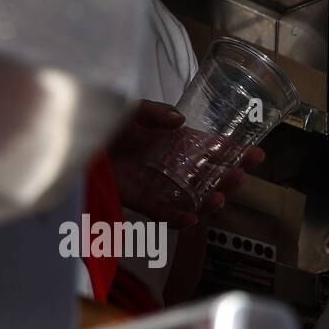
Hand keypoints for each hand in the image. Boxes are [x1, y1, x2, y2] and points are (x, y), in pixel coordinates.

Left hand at [108, 100, 265, 226]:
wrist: (72, 141)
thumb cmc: (104, 122)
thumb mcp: (131, 109)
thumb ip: (154, 112)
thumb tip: (180, 121)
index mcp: (175, 141)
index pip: (212, 148)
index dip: (234, 152)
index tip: (255, 154)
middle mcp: (172, 164)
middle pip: (209, 176)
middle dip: (229, 177)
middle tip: (239, 176)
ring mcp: (159, 184)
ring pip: (193, 197)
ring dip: (210, 201)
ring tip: (220, 198)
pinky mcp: (140, 200)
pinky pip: (163, 214)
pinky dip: (177, 219)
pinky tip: (190, 219)